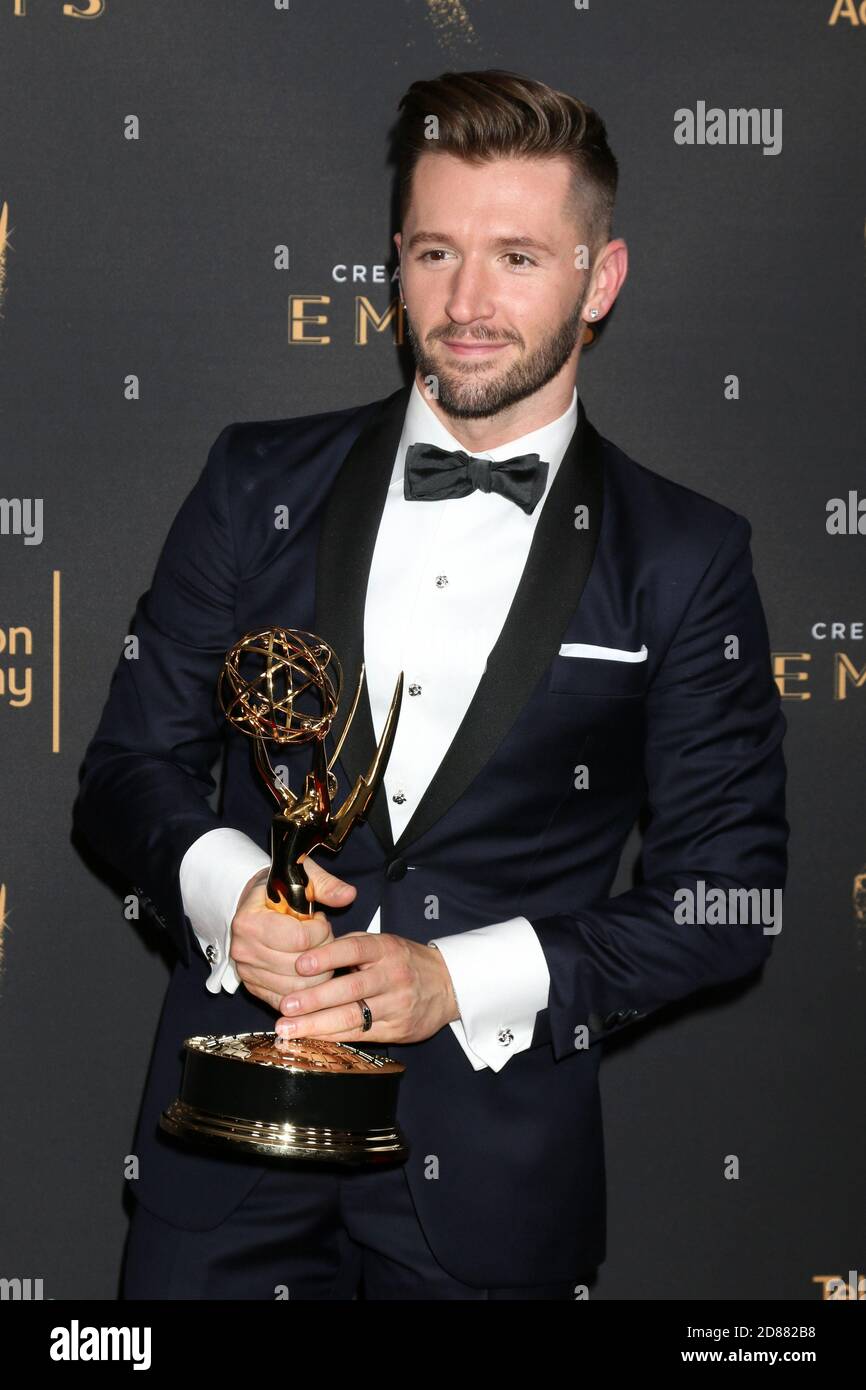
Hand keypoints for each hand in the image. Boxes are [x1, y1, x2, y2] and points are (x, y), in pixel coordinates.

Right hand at [230, 855, 356, 1011]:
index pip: (300, 939)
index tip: (321, 920)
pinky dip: (306, 993)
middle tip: (323, 937)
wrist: (254, 905)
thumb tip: (348, 895)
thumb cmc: (279, 891)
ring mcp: (247, 972)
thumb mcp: (302, 878)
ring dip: (319, 973)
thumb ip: (326, 886)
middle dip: (323, 953)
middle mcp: (244, 950)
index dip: (321, 931)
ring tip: (318, 952)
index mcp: (250, 922)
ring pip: (298, 988)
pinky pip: (287, 1001)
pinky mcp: (253, 988)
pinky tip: (314, 974)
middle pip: (301, 967)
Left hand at [274, 932, 460, 1044]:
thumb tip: (310, 951)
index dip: (326, 957)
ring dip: (317, 1024)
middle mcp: (392, 976)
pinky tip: (313, 1038)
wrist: (448, 985)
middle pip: (350, 988)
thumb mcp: (384, 944)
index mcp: (386, 949)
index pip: (354, 949)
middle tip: (285, 1006)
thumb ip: (351, 947)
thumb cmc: (405, 961)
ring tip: (290, 1029)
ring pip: (353, 1016)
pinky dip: (335, 1037)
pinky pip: (362, 1034)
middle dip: (314, 999)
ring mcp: (397, 1004)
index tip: (300, 965)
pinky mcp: (398, 1028)